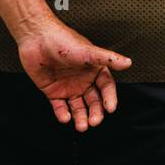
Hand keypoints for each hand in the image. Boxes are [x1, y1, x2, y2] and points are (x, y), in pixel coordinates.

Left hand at [16, 17, 132, 131]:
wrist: (37, 38)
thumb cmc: (63, 41)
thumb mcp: (88, 51)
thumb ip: (108, 58)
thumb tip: (128, 62)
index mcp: (94, 70)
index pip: (106, 88)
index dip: (109, 98)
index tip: (111, 108)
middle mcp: (83, 80)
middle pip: (93, 101)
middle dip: (95, 113)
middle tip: (95, 121)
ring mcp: (68, 87)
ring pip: (78, 107)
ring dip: (81, 117)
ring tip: (82, 126)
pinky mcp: (53, 91)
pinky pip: (60, 107)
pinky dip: (63, 114)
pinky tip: (65, 118)